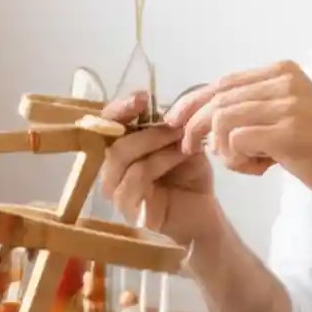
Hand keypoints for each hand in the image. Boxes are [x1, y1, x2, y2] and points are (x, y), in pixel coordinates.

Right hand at [98, 91, 220, 244]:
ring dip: (154, 142)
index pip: (105, 125)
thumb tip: (161, 105)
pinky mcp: (127, 208)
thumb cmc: (190, 179)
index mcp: (120, 151)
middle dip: (145, 127)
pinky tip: (181, 156)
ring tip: (182, 140)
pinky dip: (161, 160)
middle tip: (175, 124)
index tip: (142, 97)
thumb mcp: (181, 144)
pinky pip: (136, 176)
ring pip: (121, 156)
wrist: (205, 214)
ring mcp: (116, 191)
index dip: (119, 109)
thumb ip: (167, 125)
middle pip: (111, 140)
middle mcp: (111, 171)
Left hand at [163, 60, 311, 203]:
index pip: (223, 82)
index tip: (176, 121)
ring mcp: (287, 105)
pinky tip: (259, 169)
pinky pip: (235, 141)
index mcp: (283, 72)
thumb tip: (209, 122)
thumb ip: (256, 110)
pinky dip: (237, 160)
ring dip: (224, 149)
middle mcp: (283, 82)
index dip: (193, 101)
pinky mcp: (288, 132)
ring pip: (223, 120)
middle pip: (217, 98)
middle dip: (194, 125)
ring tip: (246, 164)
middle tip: (188, 148)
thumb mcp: (291, 116)